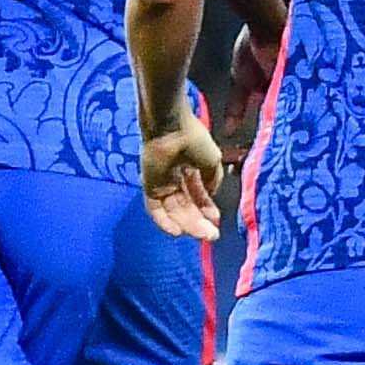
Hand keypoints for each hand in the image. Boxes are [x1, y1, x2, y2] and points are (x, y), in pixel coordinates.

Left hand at [139, 112, 227, 241]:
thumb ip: (212, 179)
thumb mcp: (211, 160)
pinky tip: (178, 232)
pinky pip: (155, 209)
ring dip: (187, 224)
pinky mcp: (148, 187)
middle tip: (212, 235)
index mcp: (190, 168)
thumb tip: (211, 193)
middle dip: (199, 221)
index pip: (198, 194)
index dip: (207, 208)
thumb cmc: (193, 140)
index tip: (216, 221)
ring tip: (203, 235)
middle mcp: (175, 178)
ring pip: (174, 210)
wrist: (170, 128)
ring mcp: (161, 183)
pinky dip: (164, 222)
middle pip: (186, 206)